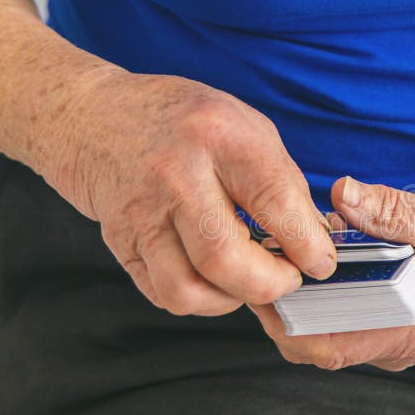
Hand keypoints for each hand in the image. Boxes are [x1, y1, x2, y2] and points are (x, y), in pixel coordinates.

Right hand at [40, 72, 336, 315]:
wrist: (94, 115)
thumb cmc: (180, 120)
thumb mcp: (243, 125)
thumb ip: (280, 181)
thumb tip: (312, 240)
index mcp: (218, 135)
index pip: (274, 201)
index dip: (307, 244)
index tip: (320, 261)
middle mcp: (175, 173)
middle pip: (226, 259)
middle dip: (271, 284)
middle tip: (288, 278)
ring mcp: (140, 211)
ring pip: (189, 290)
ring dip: (231, 298)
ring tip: (248, 279)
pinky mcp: (119, 241)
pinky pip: (164, 294)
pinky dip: (198, 298)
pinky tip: (213, 278)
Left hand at [251, 177, 414, 370]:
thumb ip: (387, 208)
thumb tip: (340, 191)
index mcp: (413, 326)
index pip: (332, 345)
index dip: (289, 322)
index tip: (265, 285)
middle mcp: (402, 345)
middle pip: (323, 348)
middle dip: (289, 314)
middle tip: (270, 269)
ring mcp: (399, 341)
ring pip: (333, 339)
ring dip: (306, 308)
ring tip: (292, 265)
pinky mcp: (397, 328)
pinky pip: (350, 327)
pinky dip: (327, 304)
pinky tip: (322, 269)